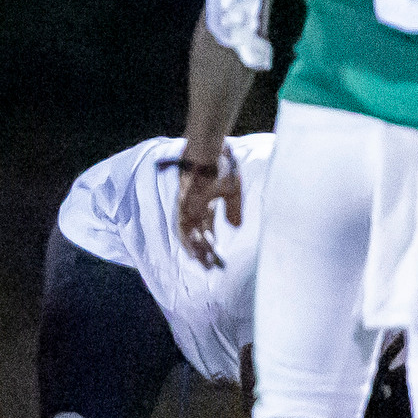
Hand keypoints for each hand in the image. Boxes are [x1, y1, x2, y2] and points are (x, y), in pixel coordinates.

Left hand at [175, 148, 243, 269]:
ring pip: (189, 232)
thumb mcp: (232, 191)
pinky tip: (192, 251)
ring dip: (195, 248)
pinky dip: (188, 239)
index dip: (212, 243)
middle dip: (204, 251)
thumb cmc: (221, 165)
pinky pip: (183, 225)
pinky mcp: (183, 203)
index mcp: (207, 203)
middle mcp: (195, 207)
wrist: (210, 150)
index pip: (208, 228)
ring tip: (202, 264)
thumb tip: (235, 228)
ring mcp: (187, 205)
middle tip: (210, 268)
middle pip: (198, 234)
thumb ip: (233, 209)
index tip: (218, 258)